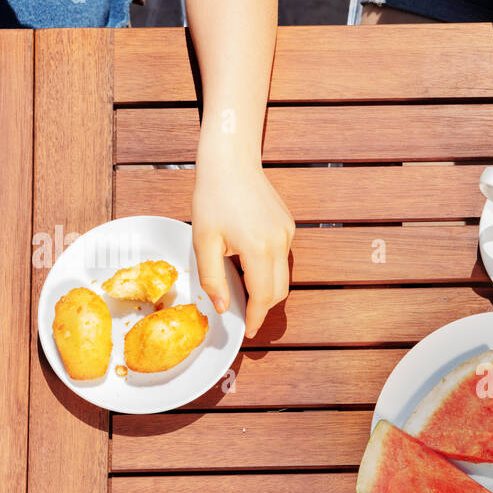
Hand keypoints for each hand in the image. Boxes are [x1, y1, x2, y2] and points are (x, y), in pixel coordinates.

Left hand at [191, 152, 294, 338]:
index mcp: (258, 249)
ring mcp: (287, 234)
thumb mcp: (203, 241)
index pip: (263, 296)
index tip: (248, 330)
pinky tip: (249, 259)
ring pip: (282, 275)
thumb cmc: (213, 197)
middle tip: (245, 315)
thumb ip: (212, 278)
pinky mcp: (288, 226)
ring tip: (244, 287)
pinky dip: (268, 268)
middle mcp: (279, 243)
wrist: (231, 162)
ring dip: (266, 287)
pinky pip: (281, 258)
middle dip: (263, 307)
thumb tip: (222, 307)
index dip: (256, 317)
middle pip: (279, 291)